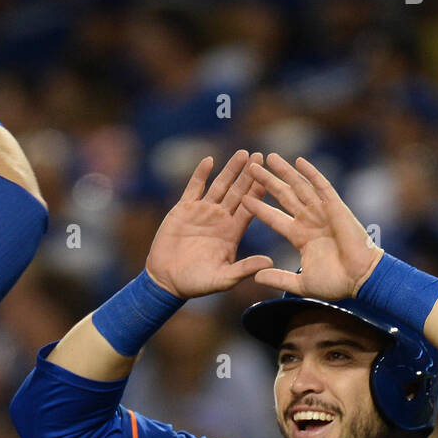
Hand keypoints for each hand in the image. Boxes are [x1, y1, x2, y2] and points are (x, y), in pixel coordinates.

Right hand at [144, 151, 273, 298]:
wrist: (166, 281)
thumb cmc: (196, 283)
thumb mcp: (223, 279)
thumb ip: (244, 269)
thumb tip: (270, 263)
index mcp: (232, 232)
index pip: (250, 208)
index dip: (259, 192)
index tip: (271, 177)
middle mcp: (220, 219)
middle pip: (238, 192)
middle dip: (249, 174)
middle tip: (261, 156)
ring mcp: (202, 212)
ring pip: (220, 186)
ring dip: (230, 170)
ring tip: (242, 153)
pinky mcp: (184, 209)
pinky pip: (194, 187)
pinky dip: (201, 174)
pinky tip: (209, 160)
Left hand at [242, 154, 382, 299]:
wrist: (360, 279)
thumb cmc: (335, 283)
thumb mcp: (301, 283)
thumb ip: (279, 278)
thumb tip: (256, 277)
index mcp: (300, 237)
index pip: (274, 218)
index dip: (259, 208)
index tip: (243, 197)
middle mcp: (309, 221)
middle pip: (284, 196)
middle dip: (268, 182)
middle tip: (252, 167)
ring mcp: (322, 212)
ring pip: (299, 187)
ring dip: (285, 172)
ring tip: (268, 157)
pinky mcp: (336, 207)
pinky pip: (322, 186)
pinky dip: (311, 173)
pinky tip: (298, 161)